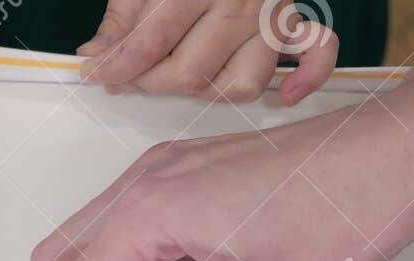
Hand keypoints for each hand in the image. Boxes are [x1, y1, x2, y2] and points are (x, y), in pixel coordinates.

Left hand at [80, 0, 337, 103]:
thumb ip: (122, 16)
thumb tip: (96, 56)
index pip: (155, 39)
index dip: (118, 64)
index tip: (95, 73)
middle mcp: (245, 0)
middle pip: (192, 71)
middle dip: (148, 82)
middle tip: (124, 77)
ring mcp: (273, 15)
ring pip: (241, 83)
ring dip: (201, 90)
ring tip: (171, 77)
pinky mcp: (294, 24)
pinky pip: (318, 54)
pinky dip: (308, 78)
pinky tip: (286, 97)